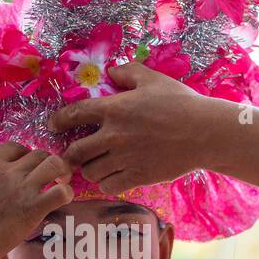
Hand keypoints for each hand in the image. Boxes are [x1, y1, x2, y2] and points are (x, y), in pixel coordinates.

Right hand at [0, 142, 73, 258]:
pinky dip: (67, 193)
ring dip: (62, 172)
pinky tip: (62, 200)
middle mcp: (8, 171)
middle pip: (39, 154)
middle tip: (48, 178)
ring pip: (55, 164)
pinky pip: (62, 191)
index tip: (26, 170)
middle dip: (45, 164)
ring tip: (62, 182)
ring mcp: (22, 188)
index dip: (25, 156)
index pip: (16, 147)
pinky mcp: (33, 208)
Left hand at [49, 62, 219, 192]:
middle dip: (69, 153)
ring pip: (89, 172)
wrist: (205, 133)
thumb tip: (110, 73)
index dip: (58, 121)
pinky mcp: (137, 177)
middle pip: (75, 151)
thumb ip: (127, 73)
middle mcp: (114, 136)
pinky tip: (112, 177)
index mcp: (114, 110)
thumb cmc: (181, 103)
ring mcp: (124, 159)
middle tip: (72, 153)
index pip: (74, 115)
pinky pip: (108, 186)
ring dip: (88, 169)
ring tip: (94, 165)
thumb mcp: (153, 79)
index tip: (53, 126)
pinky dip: (106, 183)